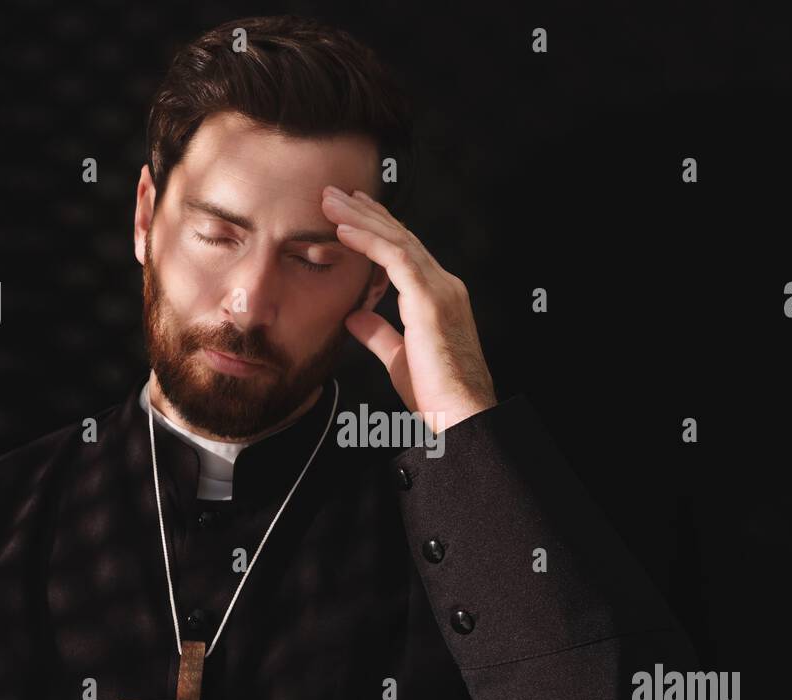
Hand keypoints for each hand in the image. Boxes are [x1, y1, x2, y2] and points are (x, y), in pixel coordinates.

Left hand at [321, 185, 496, 432]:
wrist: (462, 414)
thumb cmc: (437, 395)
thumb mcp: (399, 358)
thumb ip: (379, 333)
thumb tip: (355, 316)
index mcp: (439, 298)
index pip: (406, 252)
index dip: (378, 229)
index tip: (351, 213)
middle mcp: (443, 286)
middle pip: (401, 237)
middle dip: (366, 213)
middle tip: (334, 193)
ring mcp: (440, 290)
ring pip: (397, 240)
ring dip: (361, 218)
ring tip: (329, 201)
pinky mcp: (430, 300)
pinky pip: (395, 259)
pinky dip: (368, 241)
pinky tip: (343, 229)